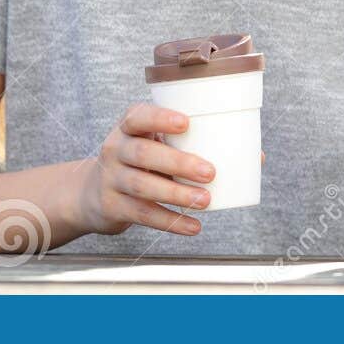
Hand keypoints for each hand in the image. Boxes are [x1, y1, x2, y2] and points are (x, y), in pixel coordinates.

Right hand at [73, 102, 213, 236]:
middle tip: (210, 172)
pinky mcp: (112, 206)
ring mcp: (111, 179)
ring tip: (205, 200)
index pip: (138, 117)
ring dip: (177, 194)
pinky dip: (170, 222)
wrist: (92, 193)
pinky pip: (142, 214)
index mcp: (128, 127)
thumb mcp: (150, 143)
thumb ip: (184, 142)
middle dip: (178, 163)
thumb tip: (251, 154)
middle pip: (143, 153)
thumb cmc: (139, 161)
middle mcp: (115, 150)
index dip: (160, 118)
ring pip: (143, 186)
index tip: (186, 123)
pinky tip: (192, 226)